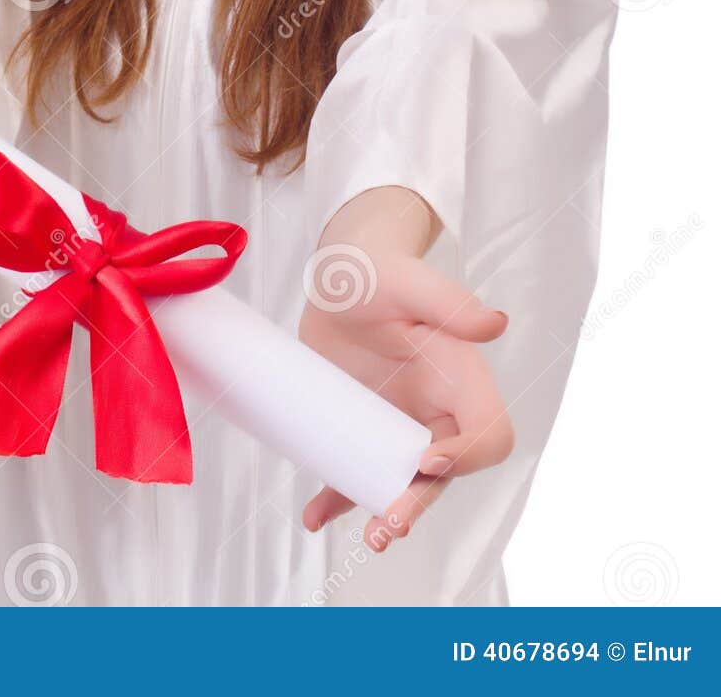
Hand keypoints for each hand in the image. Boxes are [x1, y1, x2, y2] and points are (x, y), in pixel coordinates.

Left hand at [298, 246, 512, 552]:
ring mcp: (399, 425)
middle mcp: (437, 409)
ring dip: (387, 514)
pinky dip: (338, 499)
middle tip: (388, 525)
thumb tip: (496, 324)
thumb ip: (449, 302)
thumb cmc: (377, 272)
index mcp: (460, 377)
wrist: (334, 280)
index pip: (488, 434)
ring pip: (403, 485)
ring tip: (369, 539)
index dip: (467, 456)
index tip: (426, 460)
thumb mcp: (409, 282)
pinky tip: (315, 516)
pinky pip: (356, 474)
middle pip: (444, 474)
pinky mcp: (362, 430)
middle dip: (420, 503)